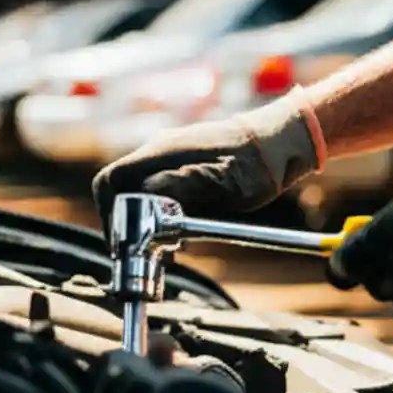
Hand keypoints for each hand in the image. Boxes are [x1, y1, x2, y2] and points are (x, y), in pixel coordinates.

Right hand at [92, 89, 324, 227]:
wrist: (282, 143)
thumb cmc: (257, 164)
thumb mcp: (225, 183)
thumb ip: (184, 186)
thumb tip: (146, 194)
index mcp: (163, 153)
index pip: (112, 180)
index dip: (110, 212)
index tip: (123, 240)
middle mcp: (160, 152)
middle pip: (120, 188)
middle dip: (126, 221)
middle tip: (143, 249)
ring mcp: (170, 157)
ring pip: (138, 192)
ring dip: (144, 220)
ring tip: (166, 246)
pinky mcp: (183, 165)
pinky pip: (157, 190)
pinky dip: (159, 214)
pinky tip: (180, 232)